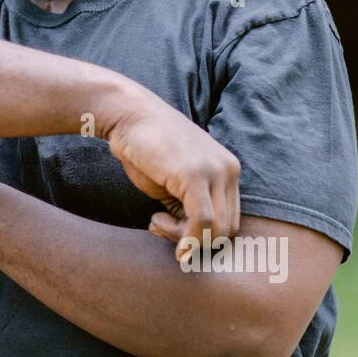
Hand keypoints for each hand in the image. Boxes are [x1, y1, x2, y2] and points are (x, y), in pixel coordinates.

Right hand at [100, 83, 241, 260]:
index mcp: (227, 170)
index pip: (229, 220)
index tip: (168, 227)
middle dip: (194, 241)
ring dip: (184, 238)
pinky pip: (201, 221)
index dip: (200, 236)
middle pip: (227, 229)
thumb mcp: (174, 182)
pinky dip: (184, 237)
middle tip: (159, 226)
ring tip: (155, 222)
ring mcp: (215, 171)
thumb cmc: (145, 147)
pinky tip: (155, 224)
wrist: (128, 115)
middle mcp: (229, 169)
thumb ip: (188, 206)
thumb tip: (191, 241)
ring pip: (216, 229)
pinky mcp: (195, 174)